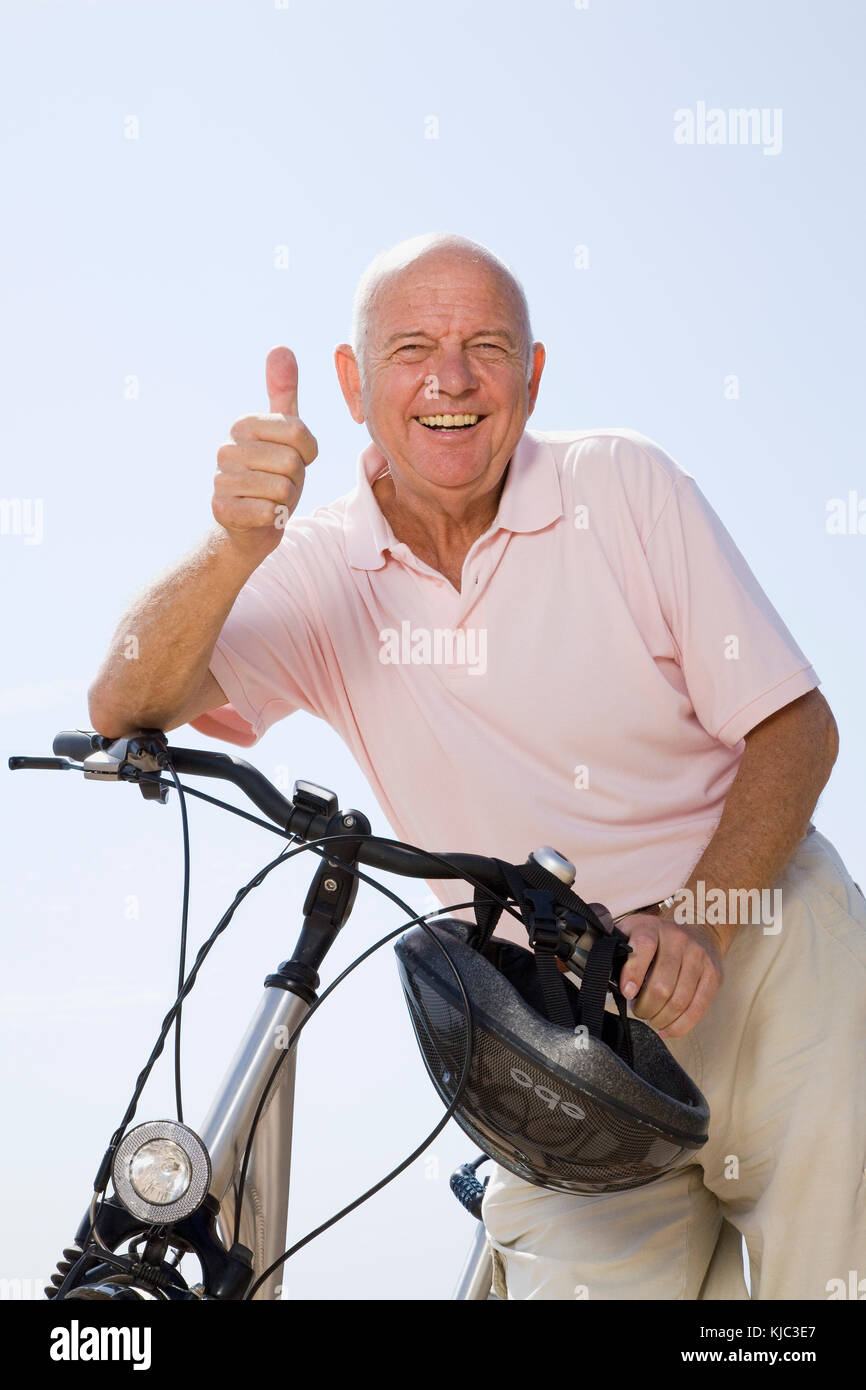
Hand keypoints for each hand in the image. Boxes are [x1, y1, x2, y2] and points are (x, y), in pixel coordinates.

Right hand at [212, 346, 317, 562]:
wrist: (248, 527)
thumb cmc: (272, 476)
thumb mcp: (283, 434)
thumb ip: (284, 394)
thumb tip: (281, 348)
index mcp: (243, 425)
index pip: (298, 432)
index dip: (307, 453)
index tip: (294, 460)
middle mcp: (227, 448)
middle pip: (291, 462)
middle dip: (295, 480)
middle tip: (279, 485)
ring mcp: (220, 478)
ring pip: (282, 488)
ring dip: (285, 501)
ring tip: (269, 500)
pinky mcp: (221, 508)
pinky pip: (268, 511)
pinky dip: (273, 519)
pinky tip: (260, 516)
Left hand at [616, 913, 723, 1038]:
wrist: (699, 925)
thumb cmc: (657, 935)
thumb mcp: (632, 928)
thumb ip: (611, 936)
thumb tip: (587, 941)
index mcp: (652, 928)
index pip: (643, 948)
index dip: (634, 973)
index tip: (627, 992)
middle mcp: (678, 940)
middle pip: (663, 984)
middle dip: (645, 1006)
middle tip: (637, 1009)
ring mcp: (699, 958)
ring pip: (680, 1000)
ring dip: (661, 1018)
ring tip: (651, 1018)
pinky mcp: (714, 975)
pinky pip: (698, 1008)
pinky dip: (680, 1025)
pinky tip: (666, 1029)